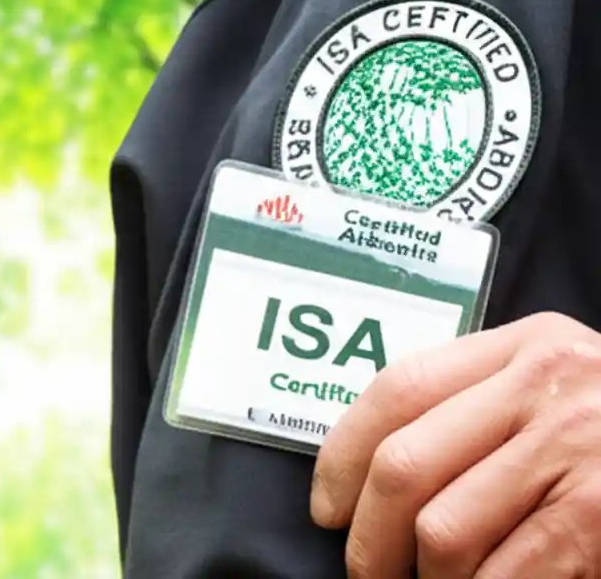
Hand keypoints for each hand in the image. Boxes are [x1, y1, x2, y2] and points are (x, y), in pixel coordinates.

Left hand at [310, 312, 600, 577]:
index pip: (399, 389)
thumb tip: (372, 468)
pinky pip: (501, 576)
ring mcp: (575, 447)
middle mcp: (547, 384)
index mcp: (528, 344)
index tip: (325, 508)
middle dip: (370, 538)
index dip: (343, 456)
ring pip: (443, 531)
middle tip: (367, 574)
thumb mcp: (558, 391)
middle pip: (405, 464)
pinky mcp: (598, 514)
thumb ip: (477, 404)